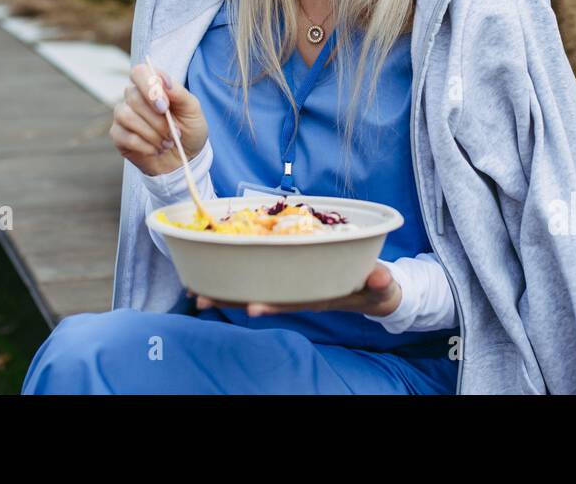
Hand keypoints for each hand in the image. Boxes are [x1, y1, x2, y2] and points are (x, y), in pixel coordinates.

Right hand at [111, 63, 209, 176]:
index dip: (149, 86)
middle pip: (133, 97)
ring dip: (152, 133)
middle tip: (174, 132)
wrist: (184, 159)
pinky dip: (145, 146)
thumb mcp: (193, 111)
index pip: (140, 72)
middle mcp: (134, 97)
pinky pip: (125, 136)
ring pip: (127, 116)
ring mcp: (124, 115)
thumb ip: (180, 94)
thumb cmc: (189, 130)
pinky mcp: (118, 135)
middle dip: (157, 120)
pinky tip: (156, 150)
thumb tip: (165, 82)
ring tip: (167, 143)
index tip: (165, 106)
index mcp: (153, 86)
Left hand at [189, 263, 400, 317]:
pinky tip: (216, 268)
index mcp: (319, 296)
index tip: (250, 307)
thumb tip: (380, 279)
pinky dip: (238, 270)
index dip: (272, 304)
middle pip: (262, 296)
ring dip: (225, 288)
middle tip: (201, 300)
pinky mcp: (290, 272)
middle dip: (231, 298)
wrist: (373, 289)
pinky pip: (261, 272)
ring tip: (195, 289)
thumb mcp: (380, 285)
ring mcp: (292, 284)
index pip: (292, 302)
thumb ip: (380, 281)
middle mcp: (299, 292)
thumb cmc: (376, 287)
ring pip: (255, 286)